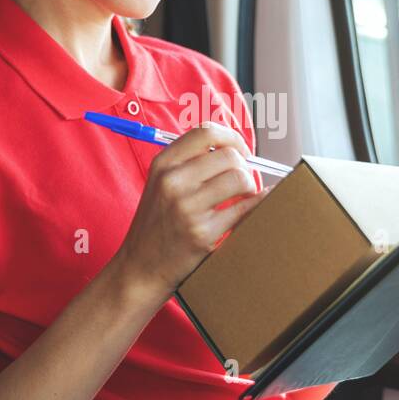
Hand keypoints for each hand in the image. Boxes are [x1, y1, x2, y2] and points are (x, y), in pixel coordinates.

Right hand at [113, 121, 268, 294]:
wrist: (141, 267)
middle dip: (245, 166)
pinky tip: (257, 206)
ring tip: (245, 196)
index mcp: (163, 164)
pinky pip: (244, 210)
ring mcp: (187, 208)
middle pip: (229, 156)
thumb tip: (235, 149)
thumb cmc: (157, 225)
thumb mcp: (160, 184)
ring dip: (251, 186)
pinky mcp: (203, 233)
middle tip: (244, 180)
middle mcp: (173, 182)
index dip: (232, 137)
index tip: (242, 149)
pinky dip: (258, 205)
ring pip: (240, 179)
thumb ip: (189, 163)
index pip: (206, 132)